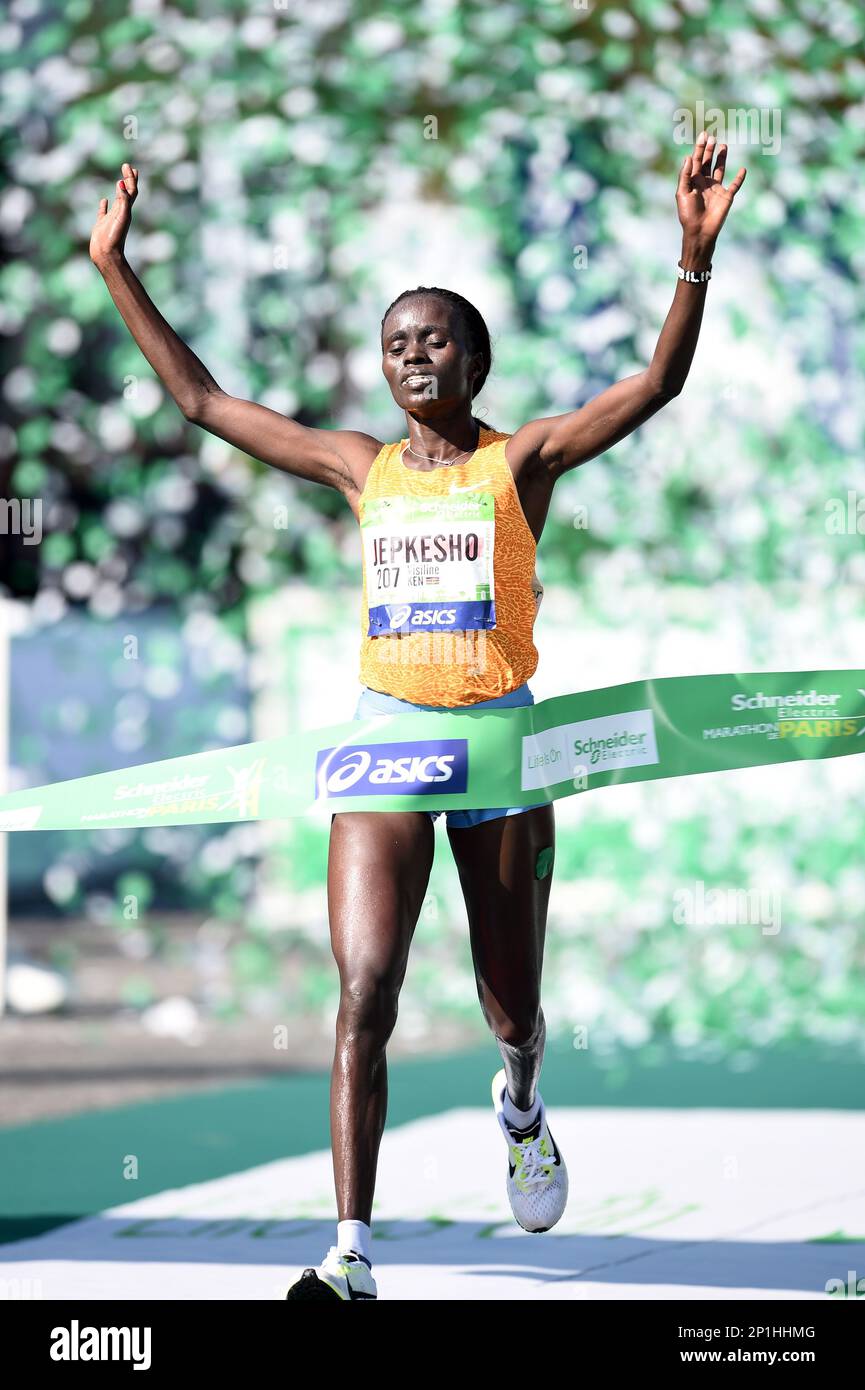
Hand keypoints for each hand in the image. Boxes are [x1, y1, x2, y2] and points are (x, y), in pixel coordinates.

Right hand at [89, 162, 138, 265]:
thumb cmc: (115, 238)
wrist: (107, 255)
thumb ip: (123, 200)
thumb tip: (122, 183)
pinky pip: (103, 212)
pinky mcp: (102, 225)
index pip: (131, 190)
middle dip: (128, 179)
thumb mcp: (121, 217)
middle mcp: (121, 213)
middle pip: (127, 193)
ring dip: (119, 189)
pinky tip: (104, 201)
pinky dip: (104, 205)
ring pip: (117, 201)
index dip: (131, 178)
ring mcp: (111, 218)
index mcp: (127, 210)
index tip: (128, 166)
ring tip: (120, 180)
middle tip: (126, 166)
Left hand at [676, 131, 745, 246]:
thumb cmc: (688, 214)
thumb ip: (685, 175)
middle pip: (708, 163)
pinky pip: (735, 185)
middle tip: (712, 137)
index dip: (700, 148)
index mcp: (693, 182)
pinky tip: (743, 169)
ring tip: (723, 145)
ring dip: (722, 158)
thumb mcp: (682, 193)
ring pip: (720, 170)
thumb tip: (689, 156)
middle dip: (709, 150)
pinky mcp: (727, 197)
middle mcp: (705, 184)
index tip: (704, 135)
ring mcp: (716, 189)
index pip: (697, 162)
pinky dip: (740, 178)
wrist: (699, 231)